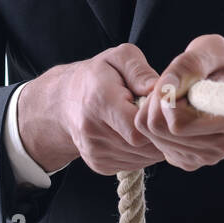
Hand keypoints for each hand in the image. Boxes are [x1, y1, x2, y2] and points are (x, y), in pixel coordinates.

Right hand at [17, 43, 166, 175]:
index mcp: (99, 101)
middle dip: (158, 132)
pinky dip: (141, 152)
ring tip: (142, 122)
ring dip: (152, 143)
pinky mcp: (99, 164)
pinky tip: (133, 133)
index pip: (138, 128)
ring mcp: (94, 151)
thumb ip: (140, 70)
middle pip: (143, 146)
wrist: (65, 100)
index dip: (155, 120)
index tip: (156, 105)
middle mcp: (92, 131)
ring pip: (143, 158)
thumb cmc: (98, 75)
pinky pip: (134, 164)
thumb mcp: (118, 58)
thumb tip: (158, 90)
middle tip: (154, 114)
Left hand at [134, 34, 223, 170]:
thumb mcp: (212, 49)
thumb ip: (189, 65)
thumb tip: (167, 88)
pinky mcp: (193, 162)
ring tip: (177, 97)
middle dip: (157, 103)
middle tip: (172, 85)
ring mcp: (209, 157)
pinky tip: (175, 112)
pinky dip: (158, 127)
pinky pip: (158, 147)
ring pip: (157, 139)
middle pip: (163, 131)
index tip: (175, 80)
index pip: (180, 123)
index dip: (167, 98)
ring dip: (156, 113)